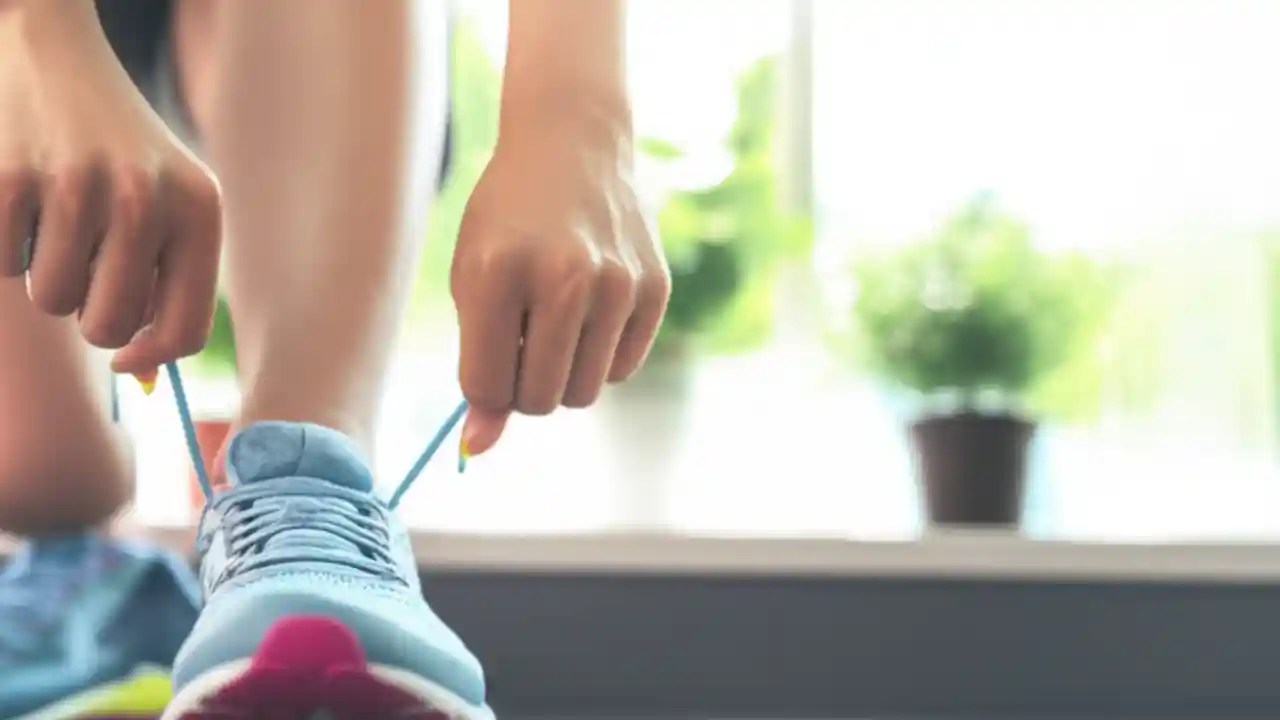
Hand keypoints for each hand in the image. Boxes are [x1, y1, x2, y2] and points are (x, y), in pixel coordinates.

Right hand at [0, 4, 221, 372]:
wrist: (52, 52)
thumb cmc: (118, 149)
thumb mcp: (170, 202)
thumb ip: (166, 283)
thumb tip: (138, 371)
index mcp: (198, 209)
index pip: (186, 329)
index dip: (150, 357)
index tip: (127, 359)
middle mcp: (145, 197)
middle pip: (108, 326)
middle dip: (89, 312)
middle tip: (85, 265)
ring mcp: (74, 185)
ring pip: (51, 301)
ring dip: (46, 273)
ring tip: (58, 218)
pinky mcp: (7, 177)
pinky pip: (0, 266)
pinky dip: (5, 245)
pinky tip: (23, 195)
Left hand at [451, 105, 669, 455]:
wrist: (572, 146)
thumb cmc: (509, 222)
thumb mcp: (474, 281)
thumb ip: (477, 365)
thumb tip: (479, 449)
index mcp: (499, 273)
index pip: (487, 387)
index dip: (483, 386)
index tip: (489, 356)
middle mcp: (565, 278)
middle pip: (540, 400)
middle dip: (524, 386)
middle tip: (522, 341)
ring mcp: (618, 283)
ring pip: (584, 392)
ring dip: (563, 374)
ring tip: (554, 323)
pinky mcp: (655, 288)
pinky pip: (622, 369)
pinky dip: (600, 356)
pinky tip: (591, 310)